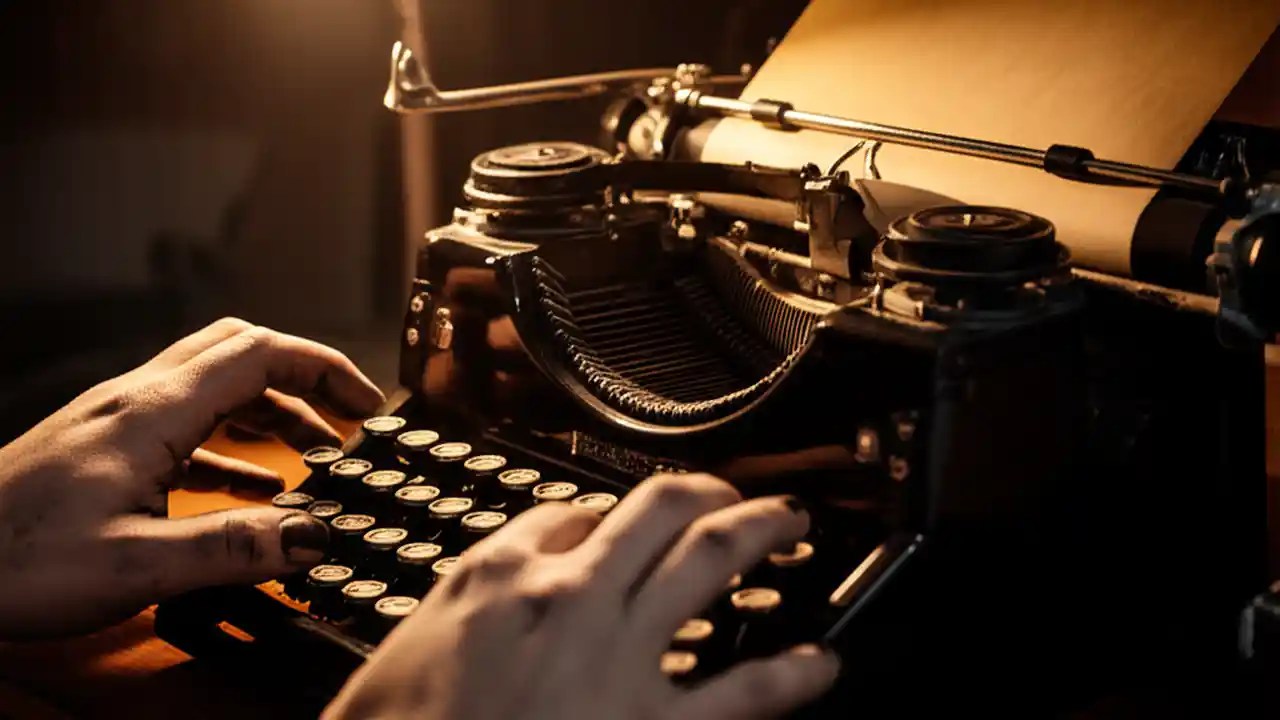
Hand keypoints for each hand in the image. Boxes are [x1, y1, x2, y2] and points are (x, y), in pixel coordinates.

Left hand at [0, 318, 383, 638]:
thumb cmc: (11, 560)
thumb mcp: (135, 564)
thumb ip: (232, 548)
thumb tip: (313, 538)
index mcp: (152, 412)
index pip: (259, 353)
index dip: (325, 368)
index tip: (368, 405)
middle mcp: (136, 401)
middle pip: (239, 352)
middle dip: (305, 376)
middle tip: (348, 415)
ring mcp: (116, 422)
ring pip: (214, 385)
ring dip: (273, 408)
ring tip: (315, 453)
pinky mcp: (102, 449)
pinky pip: (187, 426)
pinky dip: (234, 443)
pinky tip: (254, 484)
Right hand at [323, 474, 839, 719]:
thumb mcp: (398, 659)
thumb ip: (457, 616)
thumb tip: (489, 601)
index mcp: (498, 576)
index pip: (568, 517)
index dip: (607, 516)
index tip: (621, 524)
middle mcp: (568, 595)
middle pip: (657, 510)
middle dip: (706, 492)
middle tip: (733, 492)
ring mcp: (618, 655)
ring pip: (709, 560)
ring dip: (761, 530)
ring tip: (790, 521)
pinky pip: (744, 692)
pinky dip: (791, 674)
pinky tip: (818, 664)